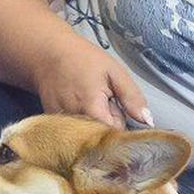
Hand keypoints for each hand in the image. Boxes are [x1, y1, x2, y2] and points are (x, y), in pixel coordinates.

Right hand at [31, 35, 151, 128]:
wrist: (46, 53)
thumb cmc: (82, 60)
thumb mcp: (114, 72)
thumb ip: (132, 97)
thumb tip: (148, 121)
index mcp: (92, 109)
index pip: (116, 134)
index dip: (121, 123)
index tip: (116, 107)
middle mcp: (75, 123)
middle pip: (103, 140)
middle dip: (108, 126)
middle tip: (103, 102)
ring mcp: (62, 127)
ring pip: (90, 138)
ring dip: (95, 126)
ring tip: (89, 104)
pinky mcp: (54, 128)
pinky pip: (77, 136)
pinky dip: (82, 126)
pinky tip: (78, 108)